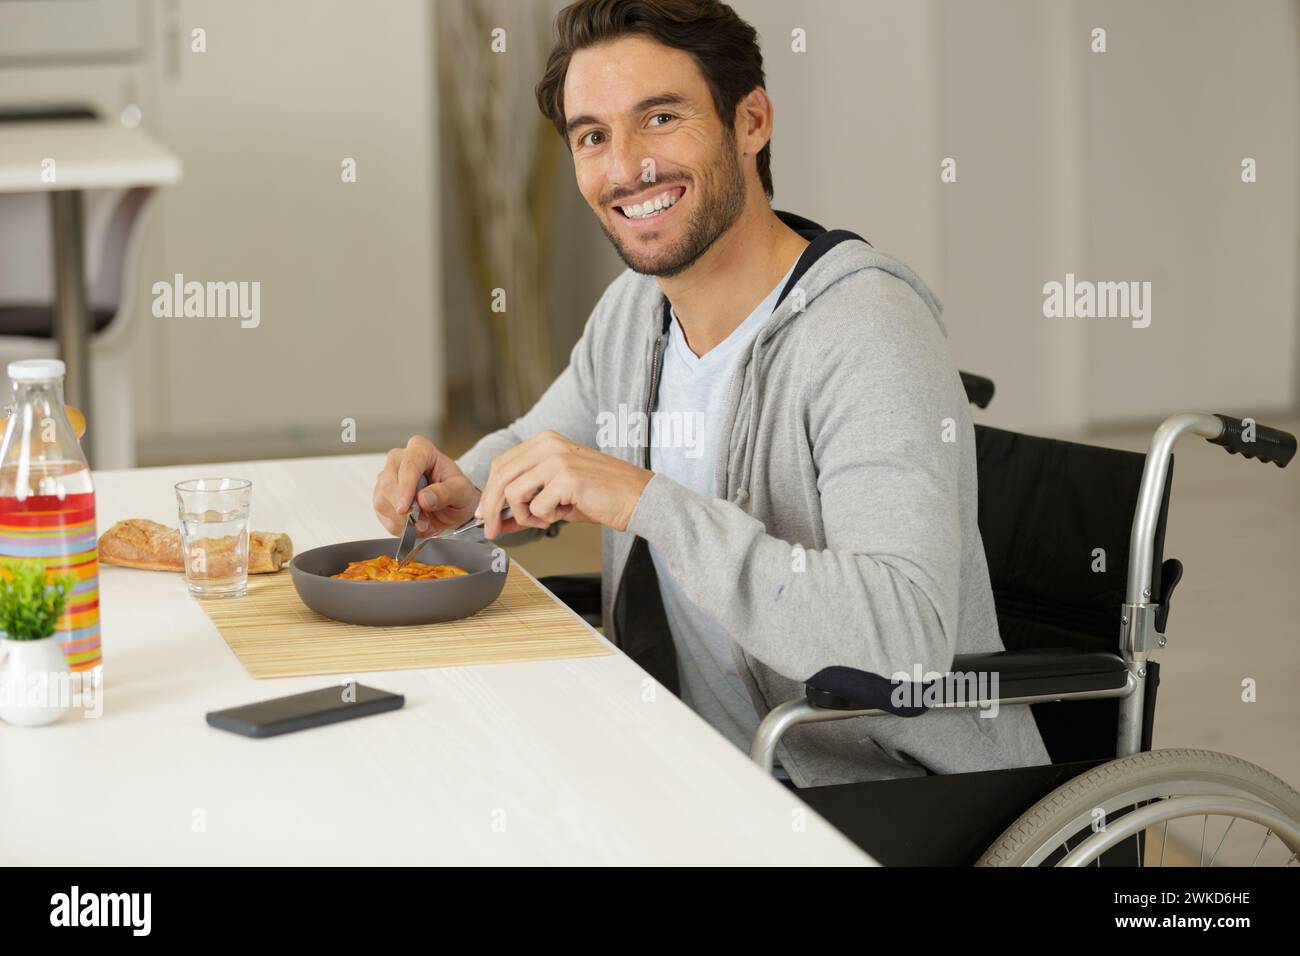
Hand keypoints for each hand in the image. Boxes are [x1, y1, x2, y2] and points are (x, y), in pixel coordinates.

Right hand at [373, 436, 481, 537]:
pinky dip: (399, 525)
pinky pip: (382, 514)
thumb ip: (446, 493)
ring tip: (424, 523)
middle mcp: (400, 460)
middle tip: (423, 522)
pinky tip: (414, 524)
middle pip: (390, 483)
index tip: (405, 508)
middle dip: (405, 508)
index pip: (409, 464)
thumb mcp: (463, 492)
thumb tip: (424, 499)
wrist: (452, 506)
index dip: (405, 486)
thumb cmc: (457, 492)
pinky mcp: (381, 496)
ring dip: (402, 519)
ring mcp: (387, 478)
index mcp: (421, 450)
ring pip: (382, 500)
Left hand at [475, 430, 651, 538]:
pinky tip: (564, 514)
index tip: (485, 515)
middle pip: (501, 477)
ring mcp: (557, 460)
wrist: (638, 498)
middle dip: (492, 509)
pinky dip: (546, 518)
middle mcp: (548, 445)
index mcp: (545, 441)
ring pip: (513, 493)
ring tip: (547, 518)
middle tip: (493, 531)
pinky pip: (536, 507)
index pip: (502, 465)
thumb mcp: (557, 496)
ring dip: (525, 515)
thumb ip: (527, 502)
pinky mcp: (566, 478)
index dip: (489, 492)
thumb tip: (496, 520)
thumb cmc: (601, 496)